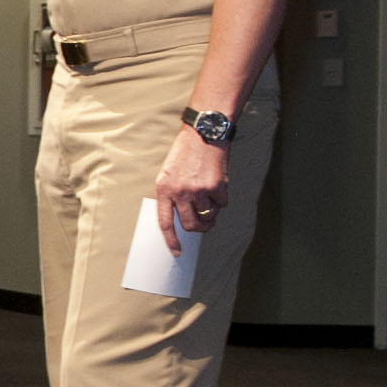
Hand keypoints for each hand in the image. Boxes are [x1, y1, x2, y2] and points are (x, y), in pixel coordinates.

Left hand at [150, 125, 228, 254]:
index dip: (171, 240)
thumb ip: (171, 194)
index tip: (176, 253)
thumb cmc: (185, 153)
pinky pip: (223, 203)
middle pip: (190, 224)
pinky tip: (218, 184)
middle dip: (199, 228)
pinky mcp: (217, 186)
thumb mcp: (169, 172)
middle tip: (204, 224)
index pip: (165, 222)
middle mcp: (180, 192)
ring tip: (211, 198)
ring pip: (208, 215)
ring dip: (212, 211)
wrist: (204, 133)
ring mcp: (199, 190)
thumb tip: (181, 218)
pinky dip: (223, 198)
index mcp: (164, 189)